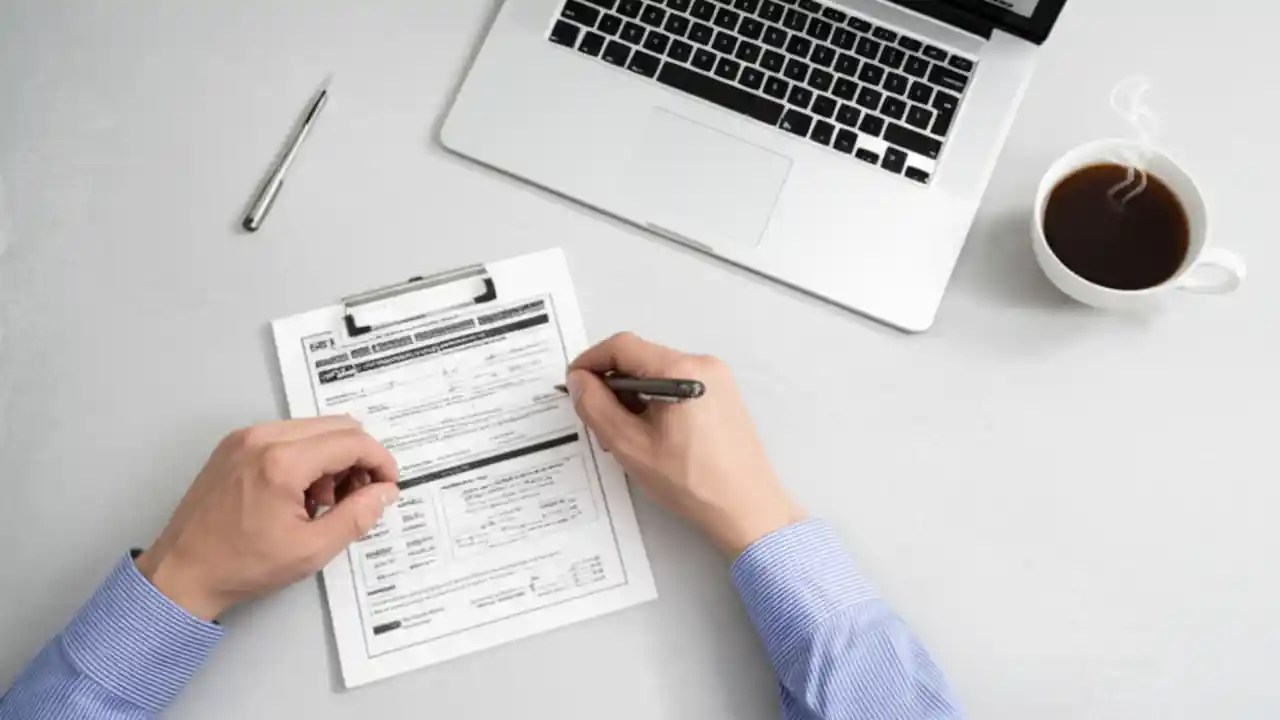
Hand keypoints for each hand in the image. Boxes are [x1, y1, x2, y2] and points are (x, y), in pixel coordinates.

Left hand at [135, 417, 398, 620]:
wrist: (182, 573)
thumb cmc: (243, 566)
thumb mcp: (311, 550)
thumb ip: (357, 516)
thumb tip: (385, 492)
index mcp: (283, 462)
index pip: (352, 442)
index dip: (380, 462)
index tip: (387, 487)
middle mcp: (263, 438)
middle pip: (337, 426)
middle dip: (358, 458)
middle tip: (359, 497)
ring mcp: (244, 438)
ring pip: (314, 429)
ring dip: (333, 458)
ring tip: (325, 501)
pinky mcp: (233, 444)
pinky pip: (287, 435)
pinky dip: (306, 456)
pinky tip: (300, 493)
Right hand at [566, 333, 803, 556]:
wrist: (746, 509)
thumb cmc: (694, 483)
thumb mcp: (630, 446)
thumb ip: (597, 408)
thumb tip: (579, 381)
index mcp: (682, 371)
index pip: (622, 346)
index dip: (590, 361)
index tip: (574, 384)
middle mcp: (703, 365)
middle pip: (640, 358)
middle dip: (612, 385)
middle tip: (598, 421)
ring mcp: (717, 380)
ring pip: (657, 373)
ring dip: (633, 396)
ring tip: (625, 436)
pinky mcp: (721, 396)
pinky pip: (677, 385)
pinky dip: (655, 402)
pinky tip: (650, 435)